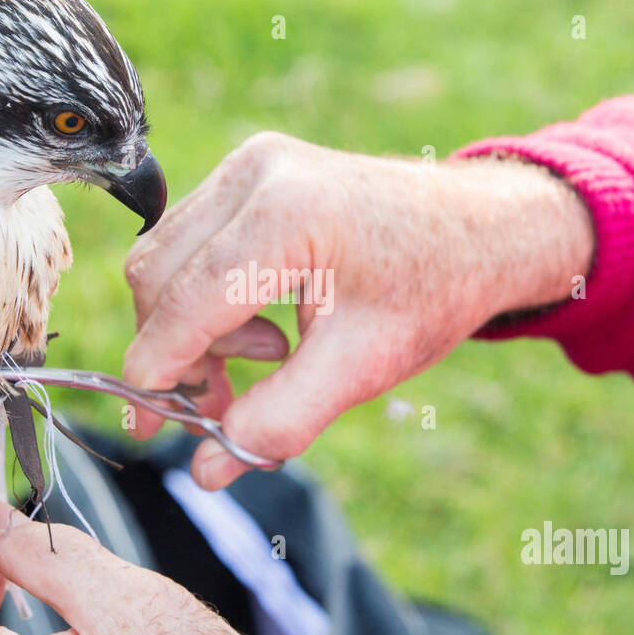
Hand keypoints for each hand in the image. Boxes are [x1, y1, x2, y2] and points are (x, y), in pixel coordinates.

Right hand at [121, 131, 593, 489]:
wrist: (484, 229)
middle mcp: (256, 173)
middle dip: (177, 355)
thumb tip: (206, 470)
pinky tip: (266, 329)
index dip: (157, 374)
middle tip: (221, 411)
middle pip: (157, 277)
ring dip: (192, 329)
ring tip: (269, 362)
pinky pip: (191, 243)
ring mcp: (250, 164)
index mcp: (287, 213)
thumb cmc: (434, 290)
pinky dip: (206, 299)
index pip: (183, 303)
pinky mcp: (251, 172)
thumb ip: (279, 421)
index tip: (148, 431)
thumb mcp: (363, 367)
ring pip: (165, 260)